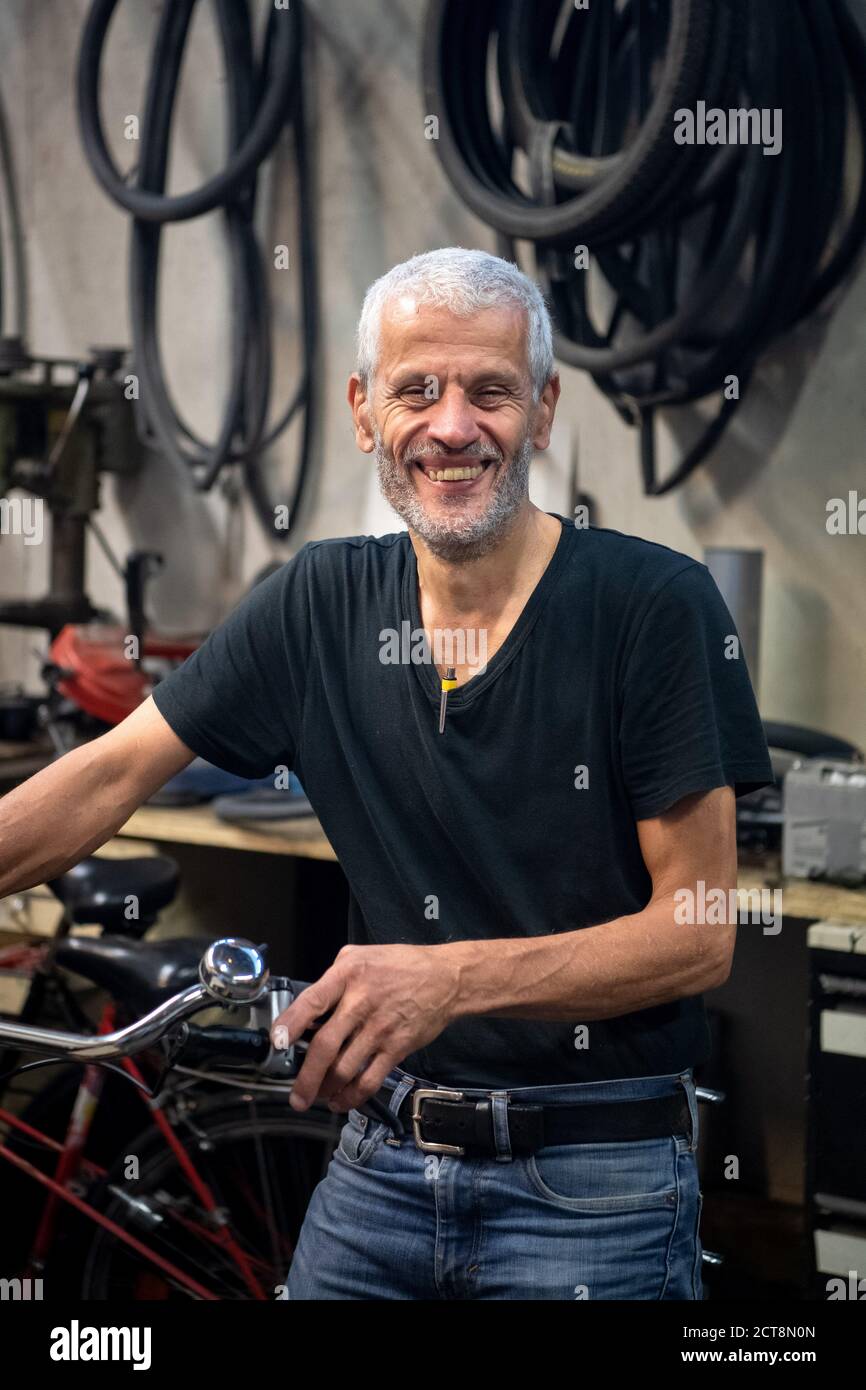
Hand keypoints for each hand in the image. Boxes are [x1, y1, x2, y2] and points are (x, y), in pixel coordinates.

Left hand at [272, 942, 459, 1112]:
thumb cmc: (402, 965)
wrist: (447, 978)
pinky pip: (369, 1080)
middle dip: (306, 1077)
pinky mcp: (397, 1047)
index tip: (277, 1042)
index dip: (291, 1023)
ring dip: (326, 1090)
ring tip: (317, 1097)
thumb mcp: (360, 954)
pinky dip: (352, 1097)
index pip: (313, 1001)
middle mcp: (362, 1002)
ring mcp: (380, 1028)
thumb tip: (310, 1005)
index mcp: (348, 975)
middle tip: (296, 1096)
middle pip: (325, 1046)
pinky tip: (342, 1101)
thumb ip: (332, 976)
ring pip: (344, 1069)